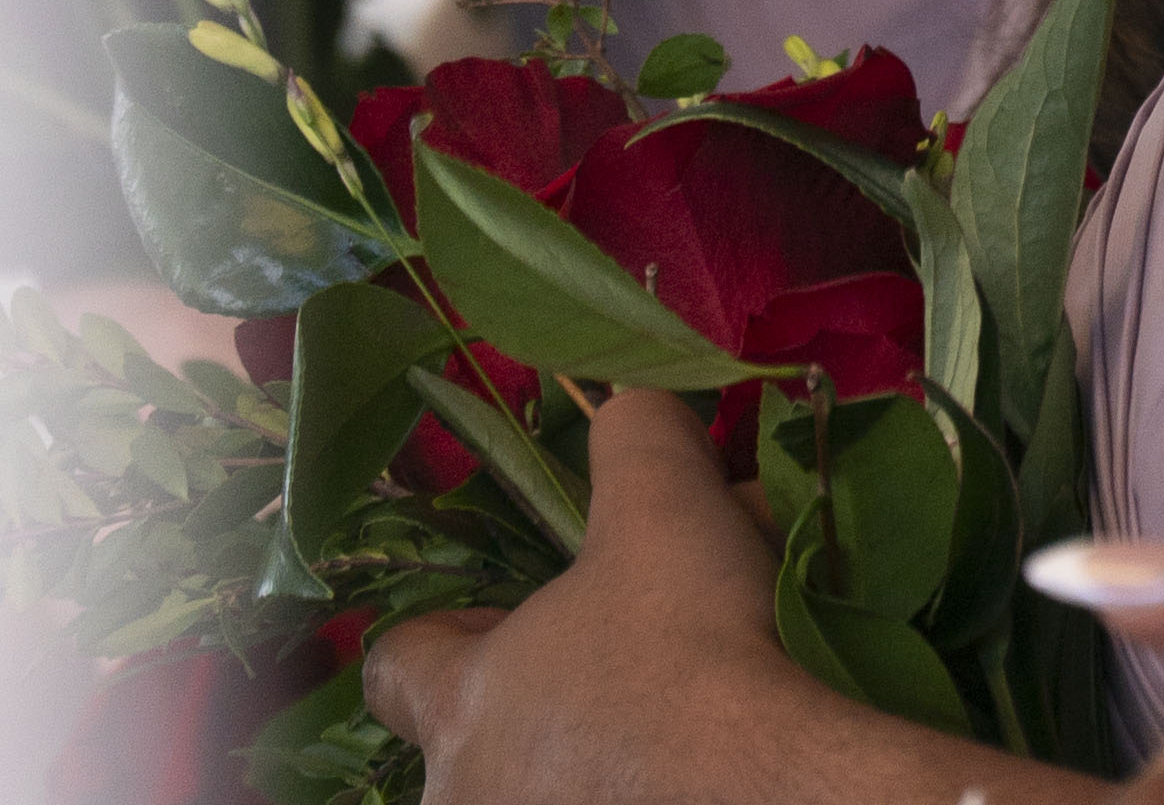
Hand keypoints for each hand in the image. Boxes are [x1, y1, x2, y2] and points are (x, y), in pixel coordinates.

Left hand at [363, 390, 1028, 804]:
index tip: (519, 615)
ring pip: (543, 788)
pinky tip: (703, 768)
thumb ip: (636, 438)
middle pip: (483, 735)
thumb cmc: (690, 648)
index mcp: (464, 701)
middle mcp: (468, 792)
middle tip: (644, 665)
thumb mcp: (666, 508)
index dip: (457, 629)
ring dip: (599, 754)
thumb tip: (633, 399)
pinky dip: (641, 788)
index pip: (398, 663)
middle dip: (554, 697)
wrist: (765, 787)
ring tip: (688, 723)